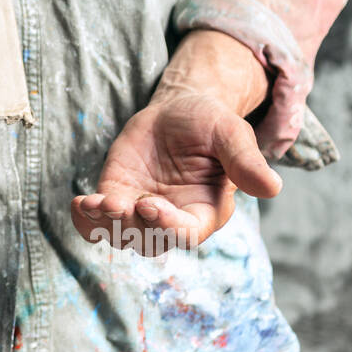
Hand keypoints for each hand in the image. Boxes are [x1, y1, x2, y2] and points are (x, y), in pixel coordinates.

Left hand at [70, 30, 281, 254]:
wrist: (177, 110)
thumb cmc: (210, 123)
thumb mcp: (230, 134)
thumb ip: (245, 162)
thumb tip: (273, 188)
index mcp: (205, 212)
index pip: (186, 234)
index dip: (167, 227)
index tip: (149, 205)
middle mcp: (172, 219)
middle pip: (150, 241)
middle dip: (130, 227)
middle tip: (116, 204)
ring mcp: (141, 210)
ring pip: (120, 234)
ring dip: (103, 224)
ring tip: (91, 203)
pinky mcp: (117, 197)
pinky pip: (98, 220)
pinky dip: (85, 219)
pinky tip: (78, 204)